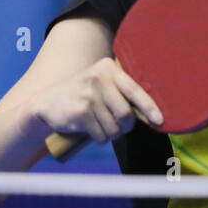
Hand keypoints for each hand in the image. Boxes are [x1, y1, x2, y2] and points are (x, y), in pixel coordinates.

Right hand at [27, 57, 162, 144]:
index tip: (159, 120)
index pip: (134, 89)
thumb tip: (151, 114)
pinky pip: (102, 136)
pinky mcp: (80, 112)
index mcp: (107, 68)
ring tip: (100, 125)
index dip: (149, 107)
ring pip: (114, 128)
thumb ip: (122, 93)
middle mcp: (98, 78)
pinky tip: (90, 129)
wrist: (47, 102)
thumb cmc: (83, 95)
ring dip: (111, 134)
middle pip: (126, 113)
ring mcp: (88, 95)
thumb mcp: (100, 84)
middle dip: (126, 126)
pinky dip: (99, 138)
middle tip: (120, 126)